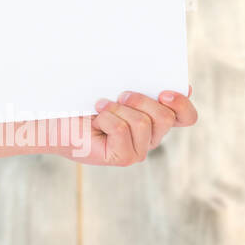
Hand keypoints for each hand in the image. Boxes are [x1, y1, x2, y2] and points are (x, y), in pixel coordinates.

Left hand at [66, 85, 196, 166]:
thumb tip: (183, 86)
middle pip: (165, 117)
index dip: (182, 104)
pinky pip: (122, 130)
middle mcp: (151, 137)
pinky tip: (96, 120)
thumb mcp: (118, 88)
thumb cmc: (86, 101)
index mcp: (155, 120)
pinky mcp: (123, 157)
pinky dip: (106, 119)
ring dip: (118, 109)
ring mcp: (138, 150)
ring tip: (101, 108)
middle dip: (141, 100)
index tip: (165, 92)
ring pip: (143, 122)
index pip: (186, 117)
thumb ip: (146, 87)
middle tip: (120, 95)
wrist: (58, 117)